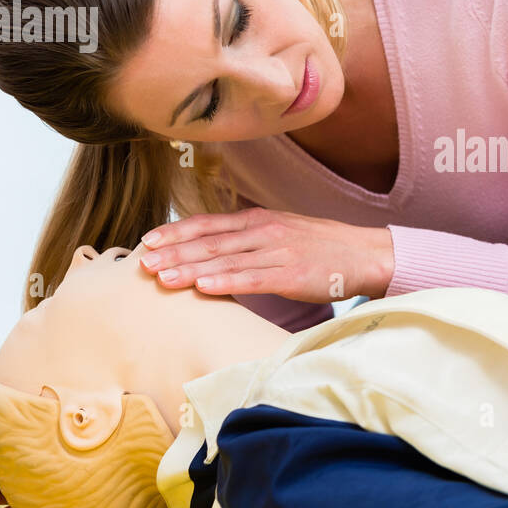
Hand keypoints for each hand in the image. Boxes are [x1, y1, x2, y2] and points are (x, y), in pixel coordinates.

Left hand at [139, 207, 394, 302]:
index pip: (208, 223)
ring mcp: (279, 252)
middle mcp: (264, 231)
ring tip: (162, 278)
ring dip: (191, 269)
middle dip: (174, 252)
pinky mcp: (293, 274)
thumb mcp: (282, 232)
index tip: (147, 241)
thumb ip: (248, 237)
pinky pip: (253, 279)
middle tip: (142, 263)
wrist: (365, 254)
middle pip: (210, 241)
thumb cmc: (321, 247)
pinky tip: (204, 288)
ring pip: (226, 260)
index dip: (176, 232)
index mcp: (259, 219)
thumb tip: (212, 249)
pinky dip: (227, 283)